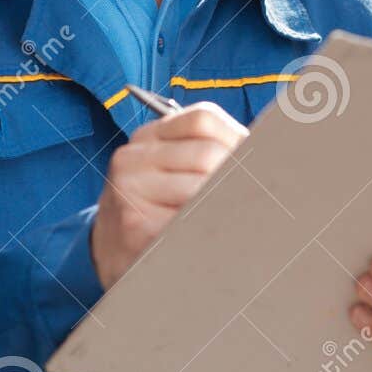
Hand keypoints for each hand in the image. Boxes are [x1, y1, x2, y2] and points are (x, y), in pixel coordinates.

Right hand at [91, 101, 246, 289]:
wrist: (106, 252)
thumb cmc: (154, 206)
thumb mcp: (172, 168)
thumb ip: (210, 153)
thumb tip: (266, 146)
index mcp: (148, 136)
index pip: (203, 118)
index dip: (238, 138)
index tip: (254, 161)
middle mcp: (132, 157)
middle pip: (209, 155)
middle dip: (236, 177)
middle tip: (253, 196)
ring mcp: (129, 191)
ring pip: (203, 190)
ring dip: (225, 206)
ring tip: (230, 216)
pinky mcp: (133, 226)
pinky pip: (188, 223)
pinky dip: (208, 230)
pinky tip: (210, 235)